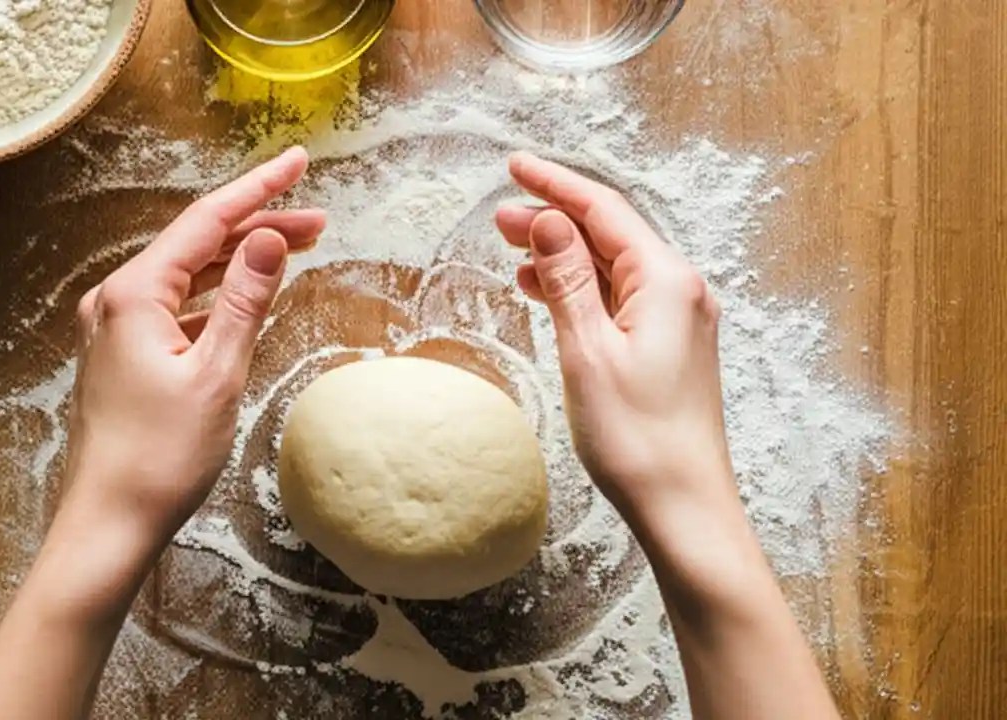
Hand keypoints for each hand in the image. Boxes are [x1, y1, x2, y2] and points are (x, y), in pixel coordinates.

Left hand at [66, 147, 322, 539]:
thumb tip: (270, 240)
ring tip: (295, 250)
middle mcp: (115, 301)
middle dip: (257, 226)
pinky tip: (246, 298)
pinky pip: (175, 308)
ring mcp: (115, 330)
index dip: (258, 190)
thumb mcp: (217, 374)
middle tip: (318, 219)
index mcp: (133, 295)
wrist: (108, 523)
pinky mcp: (123, 357)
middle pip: (197, 245)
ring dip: (239, 263)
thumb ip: (244, 301)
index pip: (206, 223)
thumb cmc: (160, 458)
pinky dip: (215, 297)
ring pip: (187, 277)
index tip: (298, 163)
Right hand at [496, 152, 734, 525]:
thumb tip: (548, 222)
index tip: (514, 165)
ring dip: (565, 255)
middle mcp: (682, 291)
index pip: (603, 210)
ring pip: (614, 267)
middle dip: (554, 219)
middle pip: (610, 234)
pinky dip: (583, 288)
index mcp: (667, 282)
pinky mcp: (671, 347)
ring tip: (513, 251)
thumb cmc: (637, 438)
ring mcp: (680, 320)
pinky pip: (622, 298)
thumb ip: (567, 280)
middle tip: (499, 218)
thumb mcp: (587, 351)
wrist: (683, 505)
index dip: (555, 184)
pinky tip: (548, 292)